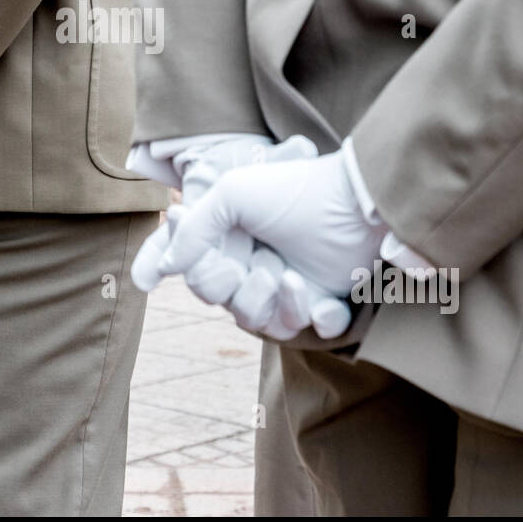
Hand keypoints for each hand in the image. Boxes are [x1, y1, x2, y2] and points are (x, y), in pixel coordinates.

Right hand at [131, 133, 353, 340]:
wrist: (354, 204)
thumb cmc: (291, 192)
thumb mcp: (231, 195)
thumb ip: (192, 231)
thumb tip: (168, 268)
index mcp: (227, 239)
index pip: (192, 270)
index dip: (187, 270)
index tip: (174, 270)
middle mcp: (250, 263)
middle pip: (219, 300)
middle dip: (234, 285)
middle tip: (259, 262)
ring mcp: (282, 285)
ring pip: (255, 320)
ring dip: (268, 301)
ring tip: (289, 276)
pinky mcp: (317, 302)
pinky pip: (302, 328)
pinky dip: (310, 316)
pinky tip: (320, 299)